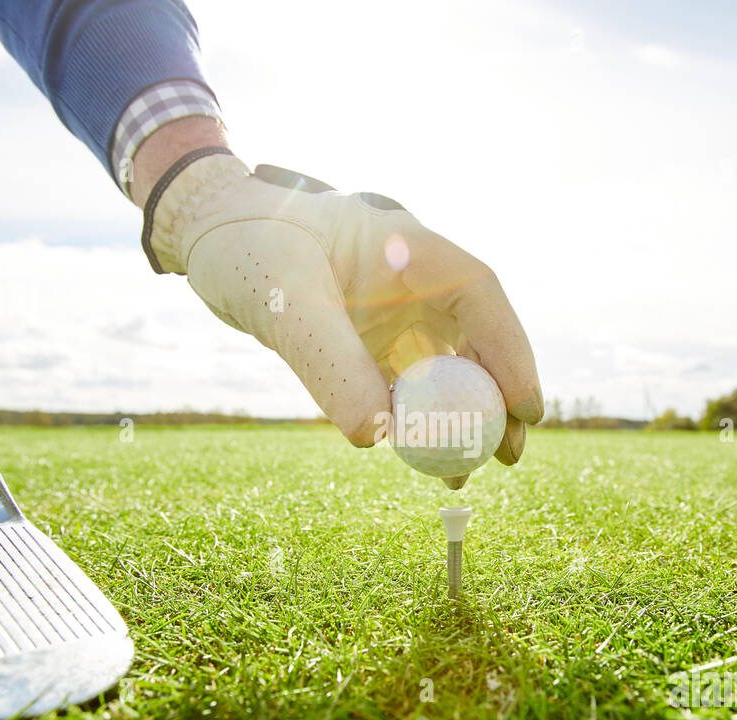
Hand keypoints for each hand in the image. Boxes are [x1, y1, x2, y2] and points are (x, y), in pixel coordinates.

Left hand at [142, 150, 542, 479]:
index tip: (528, 409)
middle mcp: (412, 276)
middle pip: (475, 337)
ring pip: (446, 364)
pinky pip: (408, 379)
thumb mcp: (287, 304)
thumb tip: (377, 437)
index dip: (512, 353)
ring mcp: (393, 306)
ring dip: (461, 416)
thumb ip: (332, 366)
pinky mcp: (370, 335)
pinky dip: (419, 418)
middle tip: (510, 455)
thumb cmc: (247, 244)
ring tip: (462, 472)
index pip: (479, 296)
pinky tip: (421, 458)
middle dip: (496, 397)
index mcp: (408, 246)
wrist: (207, 230)